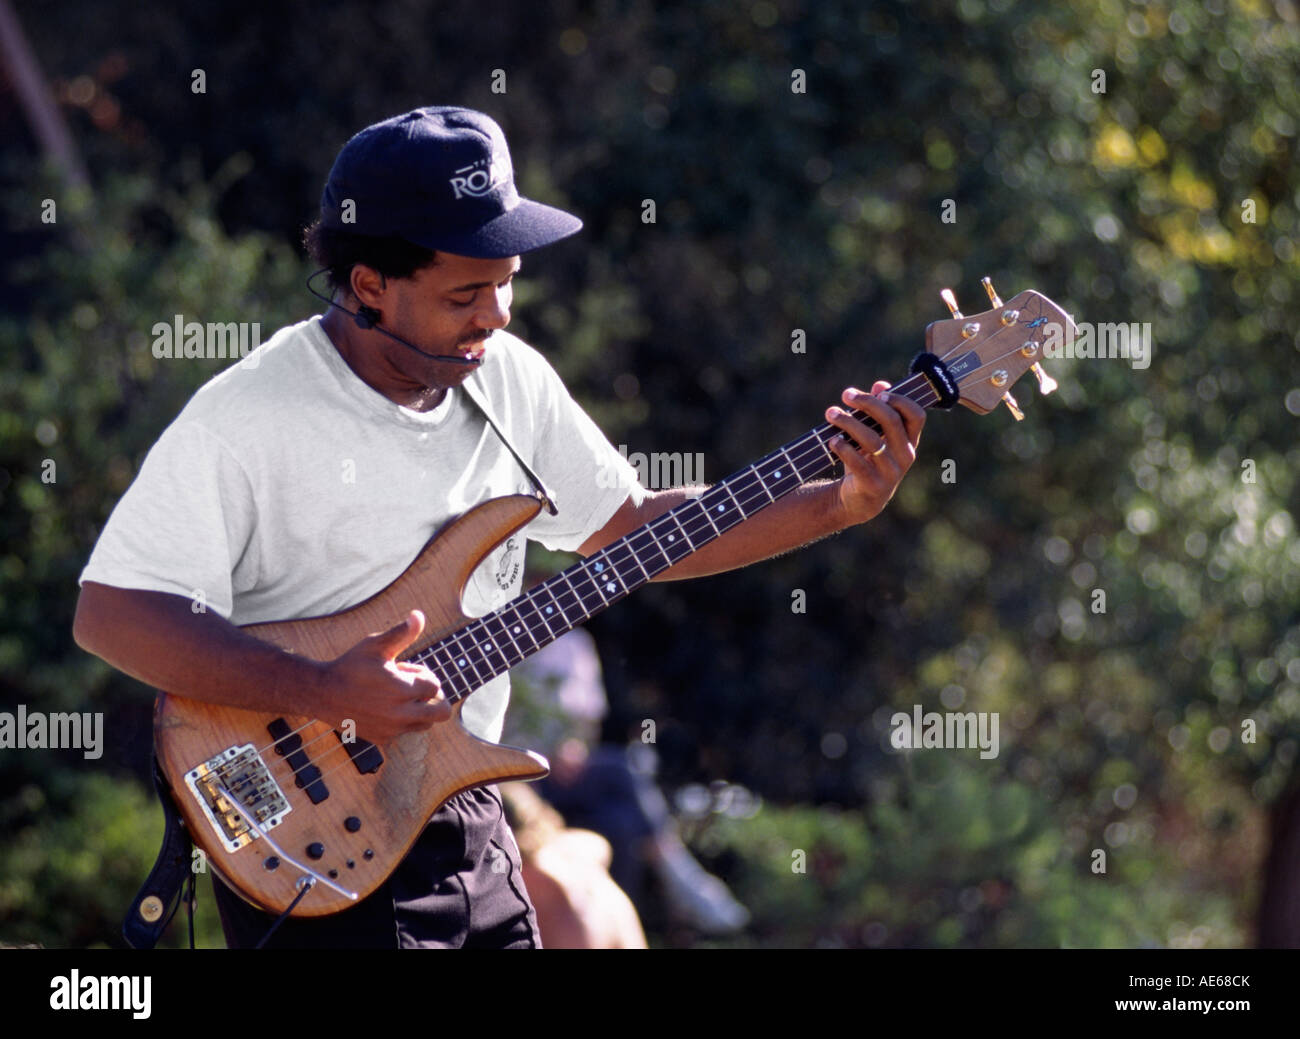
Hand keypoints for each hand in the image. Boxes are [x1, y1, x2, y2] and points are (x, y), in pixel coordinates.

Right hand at [316, 610, 450, 745]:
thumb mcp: (375, 645)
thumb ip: (401, 633)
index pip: (435, 685)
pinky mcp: (382, 739)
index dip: (422, 675)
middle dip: (434, 697)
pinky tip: (385, 708)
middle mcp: (401, 714)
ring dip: (419, 709)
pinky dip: (403, 722)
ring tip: (398, 696)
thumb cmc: (350, 666)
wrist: (322, 693)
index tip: (404, 670)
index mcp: (403, 690)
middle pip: (441, 712)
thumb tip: (419, 615)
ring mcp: (392, 730)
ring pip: (425, 724)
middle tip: (416, 687)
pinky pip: (405, 732)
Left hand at [824, 381, 925, 524]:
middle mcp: (905, 455)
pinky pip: (858, 462)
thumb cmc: (868, 461)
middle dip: (867, 403)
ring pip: (871, 440)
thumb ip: (878, 411)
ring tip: (831, 413)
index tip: (879, 392)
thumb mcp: (876, 437)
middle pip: (890, 422)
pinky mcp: (873, 485)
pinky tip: (832, 440)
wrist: (859, 501)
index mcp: (909, 441)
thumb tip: (880, 384)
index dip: (900, 400)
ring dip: (848, 422)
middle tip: (846, 394)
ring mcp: (891, 472)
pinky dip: (843, 448)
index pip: (916, 416)